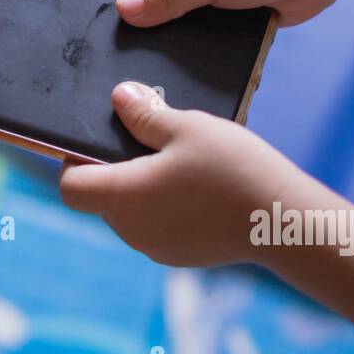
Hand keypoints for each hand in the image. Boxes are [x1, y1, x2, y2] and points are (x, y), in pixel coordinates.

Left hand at [59, 82, 319, 266]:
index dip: (72, 160)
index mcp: (122, 197)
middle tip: (150, 137)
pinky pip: (157, 225)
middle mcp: (130, 230)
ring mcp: (156, 248)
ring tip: (180, 158)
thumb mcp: (186, 127)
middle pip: (100, 197)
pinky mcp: (181, 256)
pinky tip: (199, 184)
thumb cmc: (232, 169)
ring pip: (131, 211)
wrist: (283, 221)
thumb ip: (145, 114)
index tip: (97, 138)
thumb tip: (119, 97)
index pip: (70, 186)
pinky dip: (166, 204)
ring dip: (143, 185)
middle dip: (115, 167)